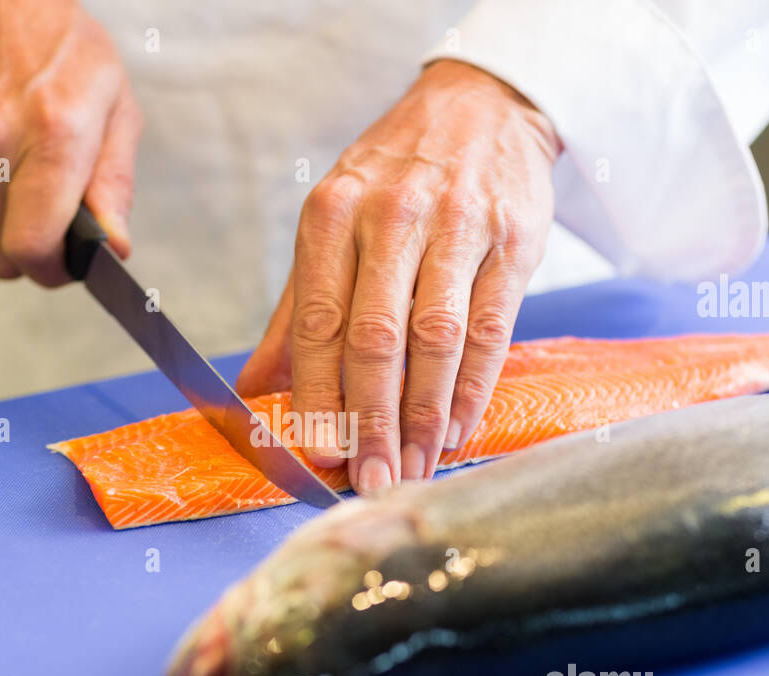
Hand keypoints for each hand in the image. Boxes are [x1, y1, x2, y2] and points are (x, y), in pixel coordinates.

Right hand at [0, 0, 141, 283]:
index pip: (31, 248)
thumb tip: (112, 247)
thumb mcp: (116, 108)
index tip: (64, 263)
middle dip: (27, 253)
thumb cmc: (64, 47)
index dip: (51, 272)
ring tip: (18, 174)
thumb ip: (114, 185)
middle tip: (47, 222)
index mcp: (51, 135)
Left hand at [238, 60, 558, 493]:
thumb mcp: (332, 224)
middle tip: (371, 478)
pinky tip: (457, 430)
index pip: (319, 323)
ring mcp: (457, 226)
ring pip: (436, 339)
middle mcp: (391, 217)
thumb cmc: (396, 176)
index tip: (320, 453)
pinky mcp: (512, 240)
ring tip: (415, 467)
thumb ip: (297, 310)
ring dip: (425, 416)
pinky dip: (472, 389)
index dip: (319, 396)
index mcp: (332, 214)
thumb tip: (256, 389)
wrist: (482, 105)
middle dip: (372, 420)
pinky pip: (492, 329)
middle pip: (376, 338)